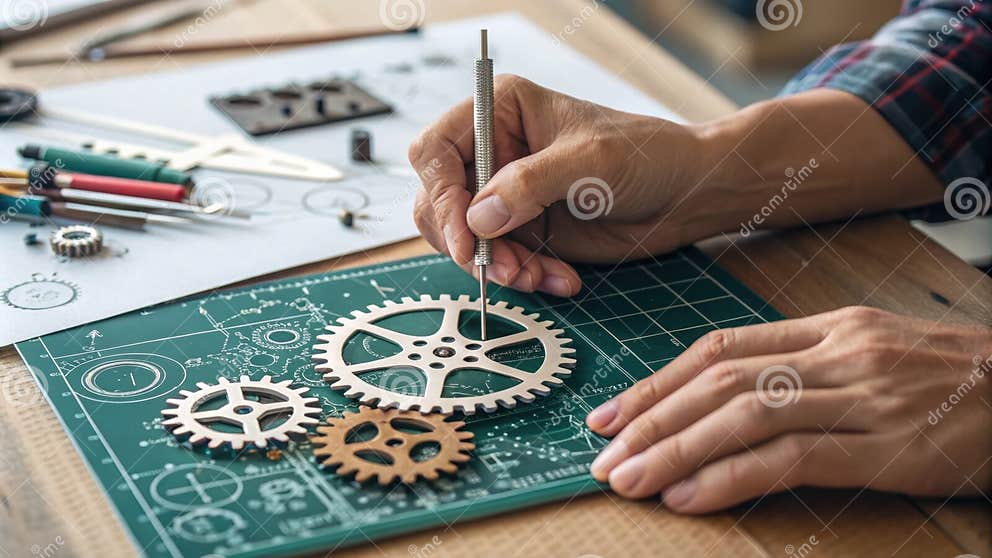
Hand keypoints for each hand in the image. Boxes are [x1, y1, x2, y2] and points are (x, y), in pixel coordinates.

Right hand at [408, 74, 707, 295]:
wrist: (688, 193)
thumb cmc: (647, 155)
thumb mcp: (589, 161)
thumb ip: (530, 185)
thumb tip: (478, 218)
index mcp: (499, 112)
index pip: (436, 151)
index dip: (441, 195)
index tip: (466, 237)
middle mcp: (494, 152)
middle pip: (440, 202)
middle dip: (467, 242)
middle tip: (500, 269)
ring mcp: (507, 195)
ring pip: (466, 241)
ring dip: (497, 266)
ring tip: (537, 277)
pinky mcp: (525, 230)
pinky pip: (501, 262)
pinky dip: (524, 277)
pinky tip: (561, 279)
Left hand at [585, 306, 991, 512]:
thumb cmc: (957, 379)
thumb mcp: (876, 354)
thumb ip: (806, 367)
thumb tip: (728, 400)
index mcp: (829, 328)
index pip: (720, 349)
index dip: (657, 381)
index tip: (613, 411)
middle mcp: (837, 354)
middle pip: (719, 381)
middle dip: (650, 417)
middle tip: (601, 451)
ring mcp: (863, 398)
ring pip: (744, 416)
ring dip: (674, 449)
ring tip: (627, 478)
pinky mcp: (889, 448)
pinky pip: (792, 460)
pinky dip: (731, 477)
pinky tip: (689, 497)